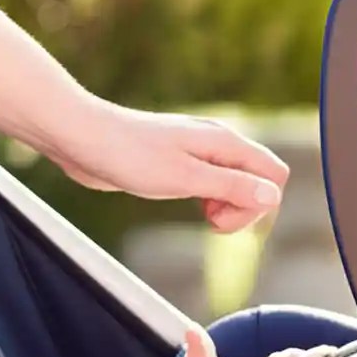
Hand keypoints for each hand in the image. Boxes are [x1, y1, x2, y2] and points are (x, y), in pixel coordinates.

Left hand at [47, 99, 290, 232]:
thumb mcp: (184, 178)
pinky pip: (214, 185)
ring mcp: (201, 153)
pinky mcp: (183, 163)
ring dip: (228, 207)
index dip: (260, 205)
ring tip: (200, 213)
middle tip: (210, 219)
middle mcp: (218, 145)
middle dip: (244, 209)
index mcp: (225, 143)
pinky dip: (210, 201)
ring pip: (238, 185)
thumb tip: (272, 197)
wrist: (82, 137)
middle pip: (260, 182)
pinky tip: (189, 205)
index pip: (275, 176)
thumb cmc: (128, 155)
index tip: (223, 216)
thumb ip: (231, 187)